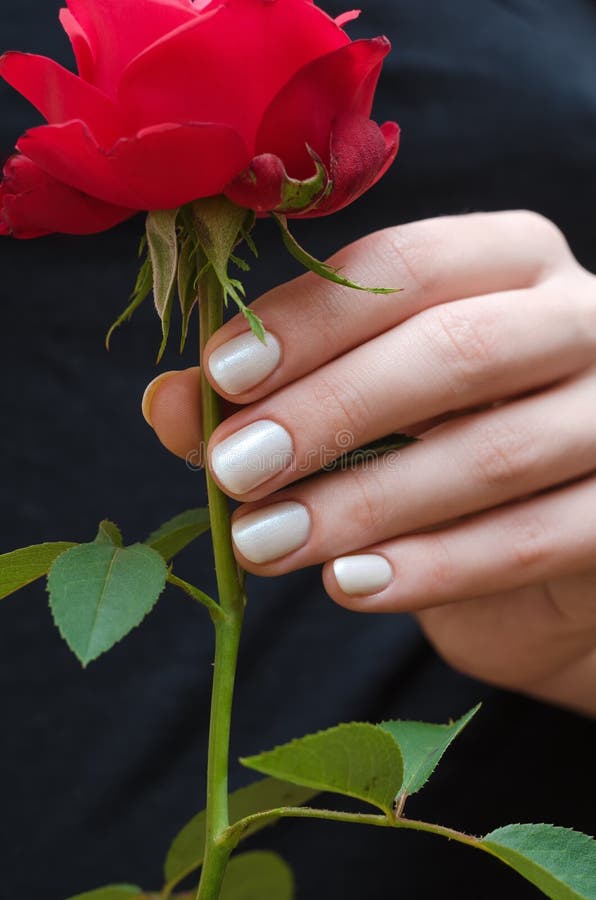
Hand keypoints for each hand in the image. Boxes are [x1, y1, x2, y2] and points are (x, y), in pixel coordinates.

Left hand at [142, 211, 595, 716]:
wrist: (555, 555)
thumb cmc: (446, 453)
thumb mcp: (366, 410)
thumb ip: (271, 398)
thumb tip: (166, 404)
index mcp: (508, 263)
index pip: (405, 265)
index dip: (308, 320)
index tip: (220, 376)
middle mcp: (580, 319)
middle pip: (453, 349)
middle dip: (330, 411)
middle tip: (233, 471)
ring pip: (491, 454)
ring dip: (362, 503)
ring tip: (265, 545)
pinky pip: (532, 539)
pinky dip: (434, 568)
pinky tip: (350, 586)